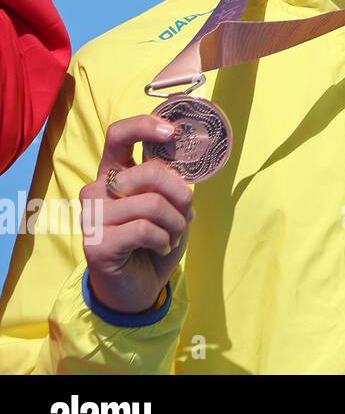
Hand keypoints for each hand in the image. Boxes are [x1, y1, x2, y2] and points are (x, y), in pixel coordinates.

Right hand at [80, 115, 193, 314]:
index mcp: (115, 173)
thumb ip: (171, 180)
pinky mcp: (95, 243)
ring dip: (176, 223)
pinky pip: (145, 229)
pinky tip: (160, 248)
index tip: (172, 132)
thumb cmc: (156, 240)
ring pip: (152, 203)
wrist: (140, 286)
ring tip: (172, 236)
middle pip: (149, 171)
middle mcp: (97, 190)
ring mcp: (92, 216)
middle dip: (180, 194)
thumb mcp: (171, 205)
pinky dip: (164, 240)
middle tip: (184, 214)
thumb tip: (183, 158)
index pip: (118, 135)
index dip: (145, 126)